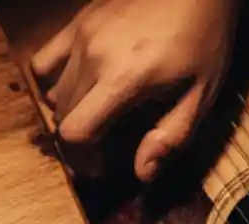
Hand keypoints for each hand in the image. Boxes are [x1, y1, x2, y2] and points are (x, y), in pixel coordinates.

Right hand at [31, 0, 239, 181]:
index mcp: (124, 79)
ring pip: (53, 93)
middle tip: (107, 144)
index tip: (103, 164)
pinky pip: (44, 62)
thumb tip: (142, 174)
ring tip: (97, 114)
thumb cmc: (204, 37)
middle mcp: (93, 57)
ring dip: (70, 113)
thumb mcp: (201, 93)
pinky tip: (76, 86)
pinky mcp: (76, 22)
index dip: (84, 159)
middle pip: (63, 118)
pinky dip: (52, 82)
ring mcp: (81, 36)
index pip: (76, 132)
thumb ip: (170, 135)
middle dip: (82, 140)